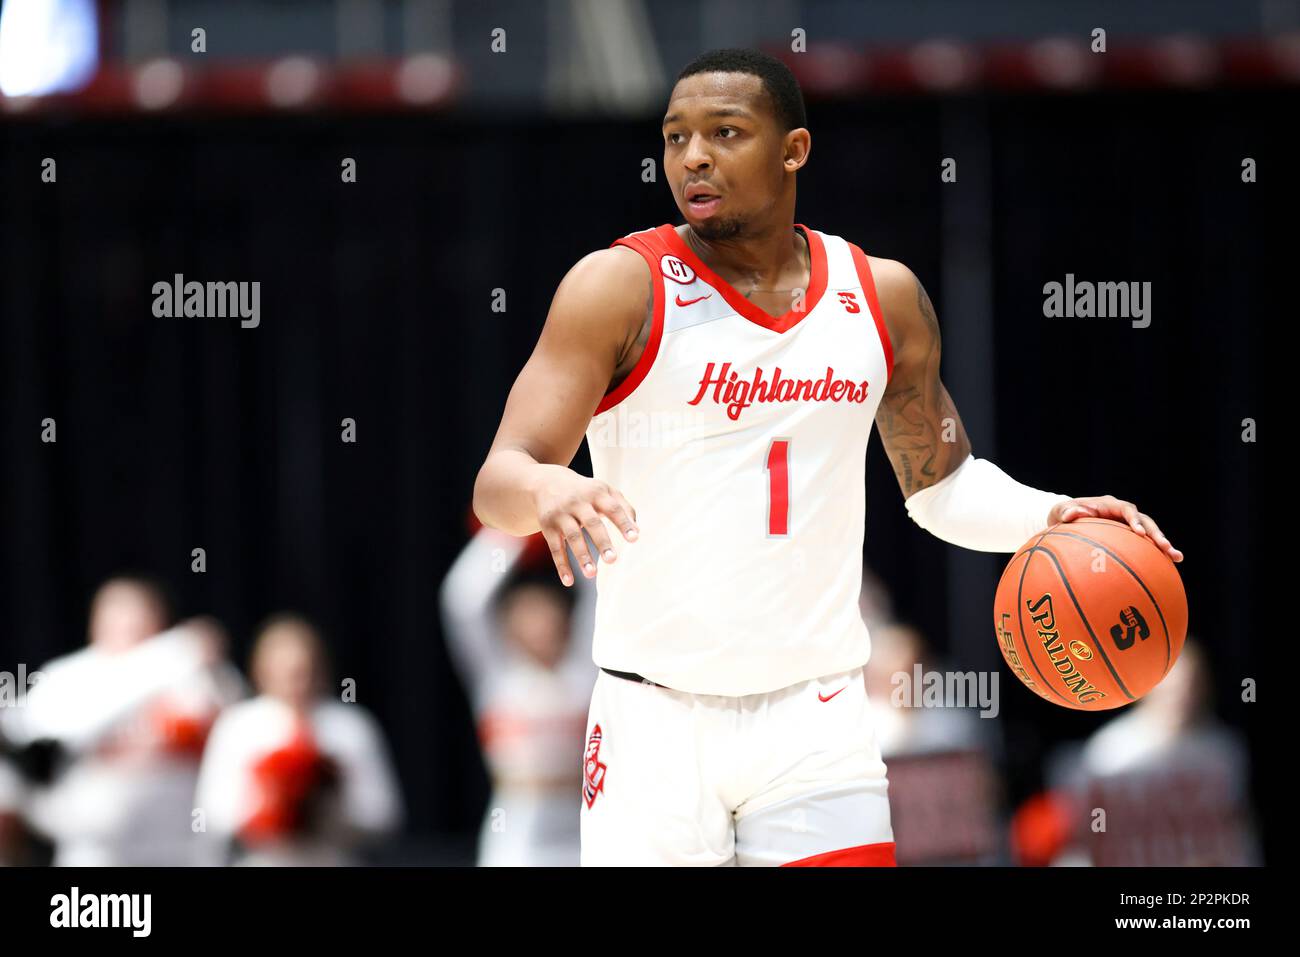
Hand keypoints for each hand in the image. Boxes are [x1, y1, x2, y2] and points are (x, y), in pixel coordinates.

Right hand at [532, 466, 638, 585]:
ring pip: (572, 537)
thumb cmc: (584, 491)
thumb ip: (623, 507)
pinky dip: (562, 565)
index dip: (623, 523)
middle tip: (612, 560)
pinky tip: (569, 581)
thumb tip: (637, 530)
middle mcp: (577, 502)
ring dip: (582, 556)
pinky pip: (555, 548)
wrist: (546, 483)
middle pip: (591, 523)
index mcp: (596, 493)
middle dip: (602, 542)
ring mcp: (561, 515)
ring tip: (592, 574)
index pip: (612, 508)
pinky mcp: (547, 527)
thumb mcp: (603, 490)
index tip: (634, 538)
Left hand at [1048, 496, 1182, 561]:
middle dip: (1157, 534)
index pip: (1127, 509)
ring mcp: (1128, 524)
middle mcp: (1123, 513)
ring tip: (1177, 558)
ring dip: (1164, 544)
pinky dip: (1156, 553)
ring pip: (1150, 533)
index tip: (1139, 532)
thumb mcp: (1060, 511)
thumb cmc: (1063, 514)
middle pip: (1145, 521)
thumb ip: (1066, 512)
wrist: (1066, 518)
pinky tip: (1169, 567)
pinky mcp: (1130, 536)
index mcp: (1110, 504)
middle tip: (1167, 548)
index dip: (1135, 520)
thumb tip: (1071, 514)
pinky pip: (1145, 544)